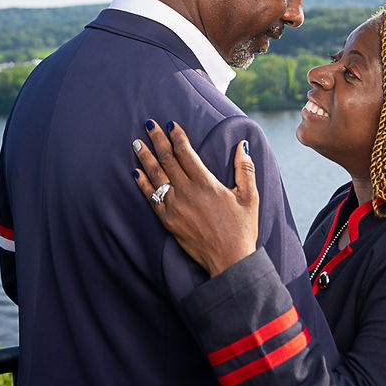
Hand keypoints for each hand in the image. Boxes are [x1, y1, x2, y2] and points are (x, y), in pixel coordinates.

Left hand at [132, 119, 258, 276]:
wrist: (229, 260)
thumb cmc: (242, 229)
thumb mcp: (249, 196)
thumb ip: (244, 169)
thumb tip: (242, 145)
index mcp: (206, 183)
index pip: (186, 152)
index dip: (177, 136)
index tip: (171, 124)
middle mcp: (187, 192)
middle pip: (167, 159)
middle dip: (157, 140)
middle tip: (148, 125)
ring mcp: (175, 206)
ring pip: (156, 176)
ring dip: (145, 157)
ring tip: (136, 143)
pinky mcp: (168, 221)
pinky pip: (151, 198)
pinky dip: (142, 183)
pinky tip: (136, 172)